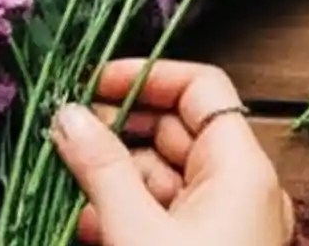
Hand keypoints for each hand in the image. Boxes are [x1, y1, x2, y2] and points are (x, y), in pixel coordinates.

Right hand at [52, 60, 293, 245]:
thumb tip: (68, 113)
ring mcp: (229, 224)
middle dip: (118, 128)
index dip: (144, 77)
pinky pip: (168, 213)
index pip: (200, 88)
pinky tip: (86, 222)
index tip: (91, 84)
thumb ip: (102, 167)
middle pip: (177, 129)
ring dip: (114, 174)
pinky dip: (129, 210)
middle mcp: (243, 189)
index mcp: (242, 169)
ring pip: (166, 174)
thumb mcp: (136, 231)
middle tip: (66, 133)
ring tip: (66, 182)